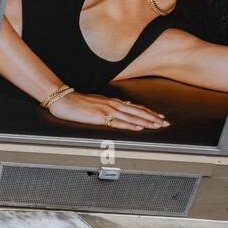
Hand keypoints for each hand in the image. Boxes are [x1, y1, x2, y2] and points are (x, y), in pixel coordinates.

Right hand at [47, 92, 168, 130]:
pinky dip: (130, 125)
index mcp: (111, 102)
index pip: (134, 107)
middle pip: (137, 111)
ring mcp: (107, 110)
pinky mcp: (100, 117)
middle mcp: (112, 105)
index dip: (148, 112)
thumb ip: (104, 108)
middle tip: (165, 123)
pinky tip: (138, 128)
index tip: (158, 116)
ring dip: (146, 121)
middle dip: (152, 117)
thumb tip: (111, 113)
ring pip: (131, 117)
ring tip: (157, 126)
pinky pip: (118, 122)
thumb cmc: (74, 102)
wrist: (62, 99)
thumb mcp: (93, 103)